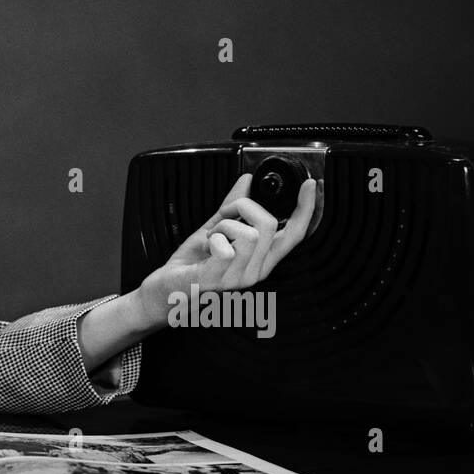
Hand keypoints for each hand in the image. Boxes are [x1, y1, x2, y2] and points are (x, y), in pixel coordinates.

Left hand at [129, 173, 317, 325]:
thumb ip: (231, 207)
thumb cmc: (189, 266)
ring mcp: (239, 278)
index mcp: (259, 260)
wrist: (164, 293)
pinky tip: (206, 250)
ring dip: (224, 225)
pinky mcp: (221, 280)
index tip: (310, 185)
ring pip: (249, 233)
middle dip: (243, 208)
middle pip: (269, 224)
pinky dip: (213, 238)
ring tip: (211, 239)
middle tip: (223, 219)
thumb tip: (247, 180)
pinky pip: (227, 247)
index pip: (293, 234)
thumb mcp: (212, 229)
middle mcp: (255, 271)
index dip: (305, 209)